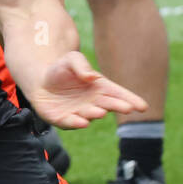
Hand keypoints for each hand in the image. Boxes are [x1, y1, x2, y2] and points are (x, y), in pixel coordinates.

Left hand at [31, 51, 146, 129]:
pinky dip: (76, 123)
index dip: (130, 100)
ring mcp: (78, 113)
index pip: (118, 94)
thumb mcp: (72, 59)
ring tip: (100, 111)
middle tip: (127, 108)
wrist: (40, 80)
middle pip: (107, 105)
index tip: (142, 106)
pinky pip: (70, 123)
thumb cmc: (61, 69)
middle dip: (117, 107)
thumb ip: (81, 65)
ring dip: (95, 114)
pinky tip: (82, 122)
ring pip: (89, 115)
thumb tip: (91, 77)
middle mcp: (92, 103)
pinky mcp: (62, 119)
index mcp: (99, 88)